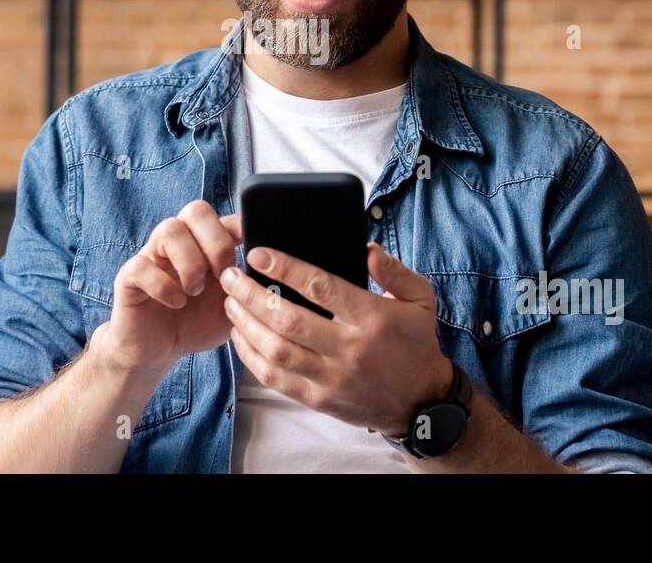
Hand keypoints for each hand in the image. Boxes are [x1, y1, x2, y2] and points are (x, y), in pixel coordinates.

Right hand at [100, 200, 241, 375]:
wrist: (160, 350)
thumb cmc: (198, 322)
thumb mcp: (234, 305)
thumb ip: (251, 286)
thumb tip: (275, 272)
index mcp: (206, 243)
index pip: (225, 216)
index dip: (242, 229)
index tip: (252, 256)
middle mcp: (179, 241)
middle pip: (196, 210)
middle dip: (216, 242)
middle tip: (223, 276)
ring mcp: (152, 256)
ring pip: (169, 229)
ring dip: (190, 262)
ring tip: (195, 291)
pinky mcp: (129, 277)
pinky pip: (141, 265)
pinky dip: (163, 285)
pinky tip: (176, 303)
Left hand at [219, 241, 451, 435]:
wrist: (421, 402)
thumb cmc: (416, 342)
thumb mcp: (420, 298)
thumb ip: (393, 270)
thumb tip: (365, 249)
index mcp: (371, 317)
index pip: (320, 287)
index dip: (284, 268)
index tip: (258, 254)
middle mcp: (349, 349)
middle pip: (288, 319)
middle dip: (251, 295)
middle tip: (230, 276)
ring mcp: (331, 377)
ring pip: (276, 350)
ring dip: (246, 324)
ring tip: (230, 302)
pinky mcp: (319, 399)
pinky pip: (276, 378)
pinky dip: (251, 357)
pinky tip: (240, 336)